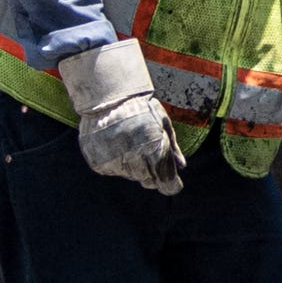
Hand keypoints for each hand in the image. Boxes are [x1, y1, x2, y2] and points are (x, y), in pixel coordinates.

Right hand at [57, 39, 185, 194]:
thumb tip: (182, 166)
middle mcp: (136, 164)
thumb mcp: (163, 123)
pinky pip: (113, 170)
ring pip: (131, 175)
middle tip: (147, 148)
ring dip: (134, 164)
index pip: (168, 185)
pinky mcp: (99, 165)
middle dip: (153, 170)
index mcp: (155, 154)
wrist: (106, 97)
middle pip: (150, 181)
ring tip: (129, 140)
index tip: (173, 180)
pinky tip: (115, 142)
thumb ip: (172, 148)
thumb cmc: (141, 107)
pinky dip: (116, 161)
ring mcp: (116, 165)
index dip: (172, 183)